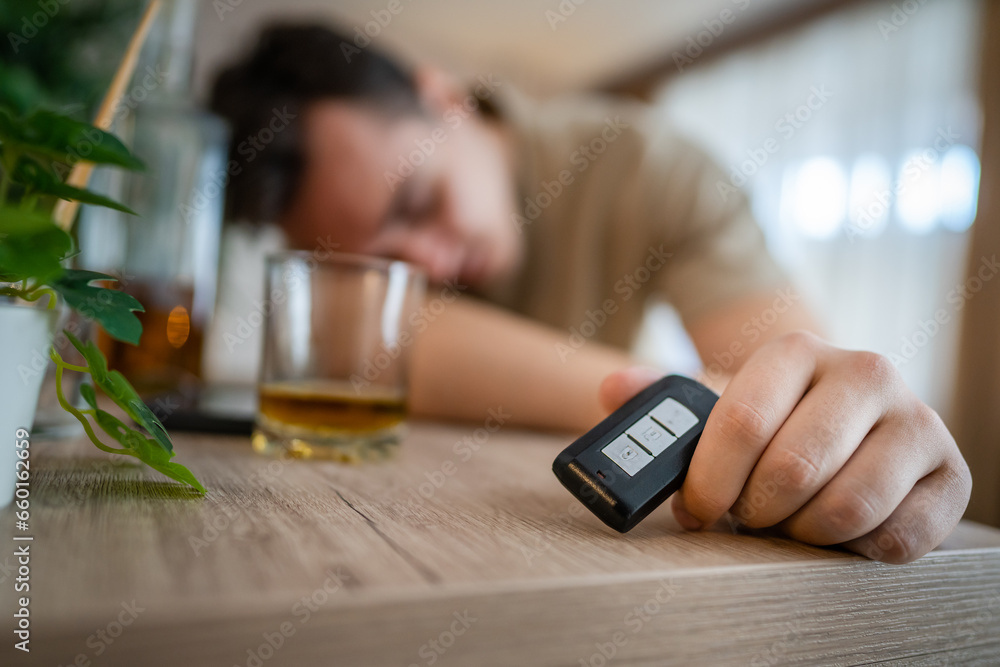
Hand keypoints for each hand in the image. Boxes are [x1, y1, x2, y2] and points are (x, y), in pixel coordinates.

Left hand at [598, 331, 971, 562]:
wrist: (852, 429)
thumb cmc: (774, 423)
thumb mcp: (719, 404)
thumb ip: (663, 400)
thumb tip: (613, 389)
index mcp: (797, 351)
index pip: (742, 422)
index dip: (709, 479)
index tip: (695, 508)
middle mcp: (864, 373)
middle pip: (792, 469)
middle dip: (754, 510)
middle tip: (746, 516)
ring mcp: (916, 420)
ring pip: (846, 507)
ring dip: (802, 533)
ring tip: (789, 521)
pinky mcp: (950, 474)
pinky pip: (895, 539)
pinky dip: (855, 551)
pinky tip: (839, 531)